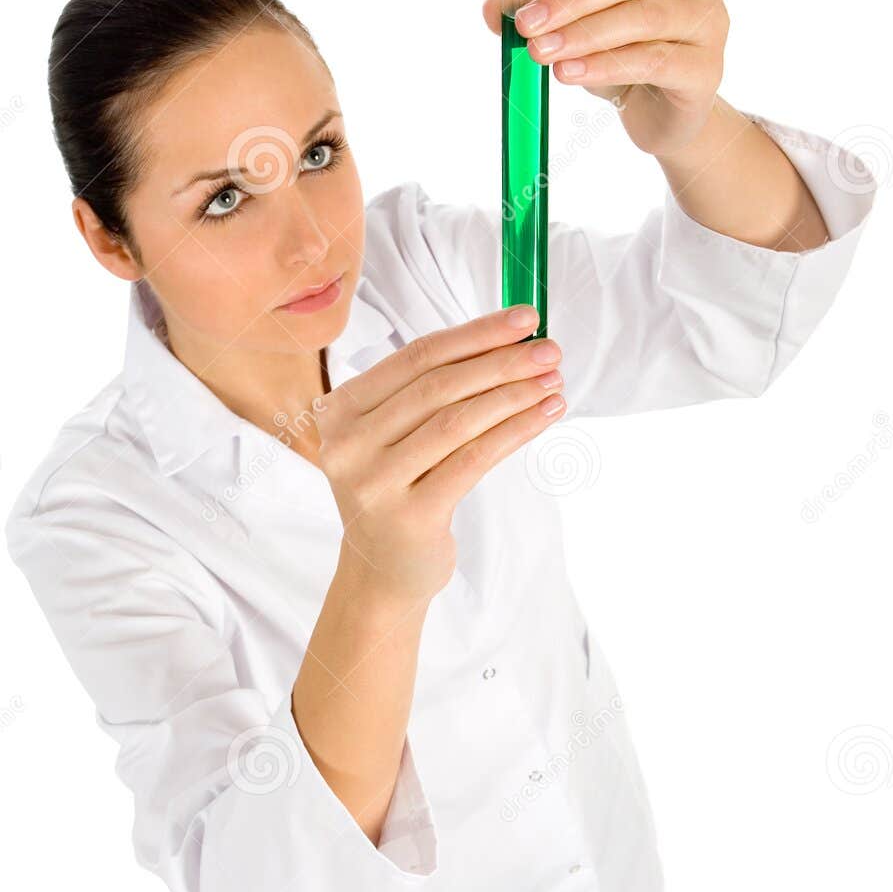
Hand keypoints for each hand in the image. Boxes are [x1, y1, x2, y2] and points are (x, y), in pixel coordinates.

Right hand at [314, 307, 565, 602]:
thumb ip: (431, 392)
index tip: (523, 319)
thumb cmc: (397, 492)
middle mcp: (347, 445)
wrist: (382, 572)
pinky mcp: (409, 516)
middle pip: (438, 386)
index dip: (475, 333)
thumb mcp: (395, 437)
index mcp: (339, 411)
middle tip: (549, 350)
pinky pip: (473, 460)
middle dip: (501, 361)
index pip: (416, 357)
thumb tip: (509, 342)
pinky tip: (544, 416)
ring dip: (514, 395)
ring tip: (553, 382)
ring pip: (458, 421)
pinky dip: (515, 431)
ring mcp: (374, 483)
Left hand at [483, 0, 728, 157]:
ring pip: (643, 16)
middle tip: (528, 25)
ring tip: (540, 53)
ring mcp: (711, 17)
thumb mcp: (579, 23)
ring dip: (583, 34)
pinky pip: (653, 60)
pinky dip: (604, 65)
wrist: (665, 111)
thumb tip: (491, 8)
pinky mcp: (708, 67)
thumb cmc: (624, 49)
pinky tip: (569, 73)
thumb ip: (541, 9)